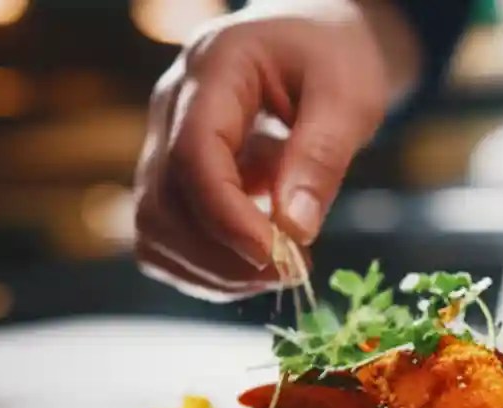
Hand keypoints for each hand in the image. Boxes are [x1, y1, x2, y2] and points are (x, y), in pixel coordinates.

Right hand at [133, 1, 410, 301]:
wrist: (314, 41)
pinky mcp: (170, 178)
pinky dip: (204, 269)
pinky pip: (163, 239)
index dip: (227, 219)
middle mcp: (170, 106)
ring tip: (278, 271)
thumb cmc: (333, 57)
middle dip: (224, 255)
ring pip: (154, 229)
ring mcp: (162, 143)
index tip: (278, 257)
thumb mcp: (348, 96)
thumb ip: (321, 157)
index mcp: (212, 70)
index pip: (193, 155)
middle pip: (163, 203)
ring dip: (212, 270)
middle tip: (291, 272)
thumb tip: (295, 229)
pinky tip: (253, 266)